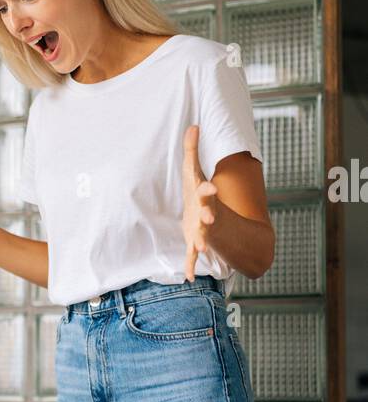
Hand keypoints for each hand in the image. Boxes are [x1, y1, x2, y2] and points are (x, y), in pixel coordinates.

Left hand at [181, 123, 217, 281]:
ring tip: (202, 250)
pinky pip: (193, 256)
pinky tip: (189, 277)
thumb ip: (192, 150)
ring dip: (201, 243)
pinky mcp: (196, 243)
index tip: (211, 187)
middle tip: (208, 219)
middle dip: (207, 218)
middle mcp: (205, 214)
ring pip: (202, 237)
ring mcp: (202, 230)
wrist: (211, 218)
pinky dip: (191, 266)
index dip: (207, 189)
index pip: (206, 191)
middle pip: (207, 215)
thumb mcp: (193, 171)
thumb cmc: (198, 192)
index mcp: (203, 197)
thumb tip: (193, 124)